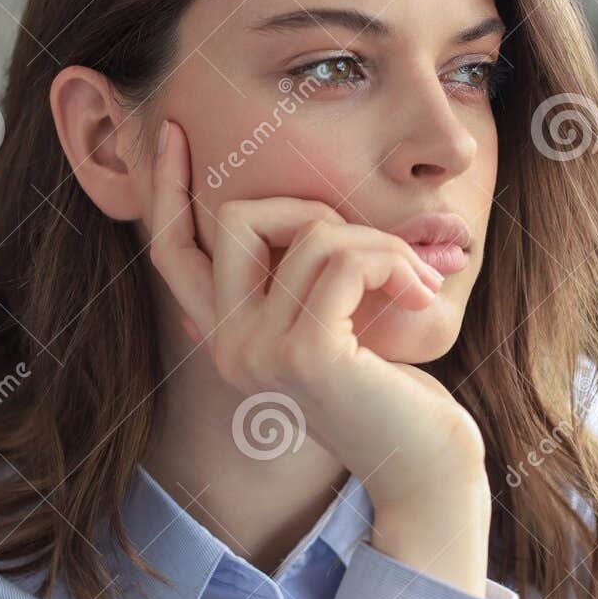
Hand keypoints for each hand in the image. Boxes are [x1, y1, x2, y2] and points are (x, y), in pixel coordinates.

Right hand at [145, 119, 491, 593]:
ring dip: (380, 243)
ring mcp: (260, 353)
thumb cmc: (394, 392)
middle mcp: (228, 348)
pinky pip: (347, 259)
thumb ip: (302, 277)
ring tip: (417, 280)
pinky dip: (394, 261)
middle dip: (314, 206)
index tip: (178, 130)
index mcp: (226, 339)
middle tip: (375, 247)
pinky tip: (422, 294)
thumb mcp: (337, 321)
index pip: (172, 250)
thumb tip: (284, 209)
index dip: (167, 187)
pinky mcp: (306, 354)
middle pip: (238, 218)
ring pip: (313, 232)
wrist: (429, 468)